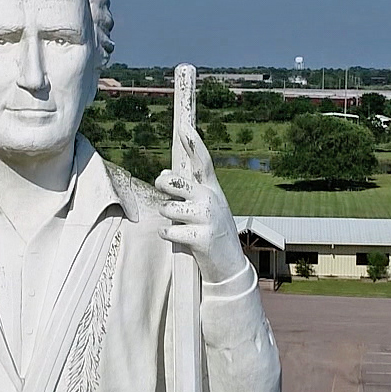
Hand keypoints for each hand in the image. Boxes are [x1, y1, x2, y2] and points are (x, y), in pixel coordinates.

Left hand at [155, 123, 248, 284]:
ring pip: (168, 209)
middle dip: (163, 184)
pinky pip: (168, 230)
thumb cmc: (211, 233)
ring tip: (180, 226)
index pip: (203, 162)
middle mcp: (212, 200)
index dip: (193, 143)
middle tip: (161, 187)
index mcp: (213, 190)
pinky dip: (167, 235)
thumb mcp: (203, 208)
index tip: (183, 127)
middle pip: (175, 182)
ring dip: (167, 218)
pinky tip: (177, 238)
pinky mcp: (201, 238)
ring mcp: (207, 218)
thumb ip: (186, 191)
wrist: (229, 265)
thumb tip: (162, 175)